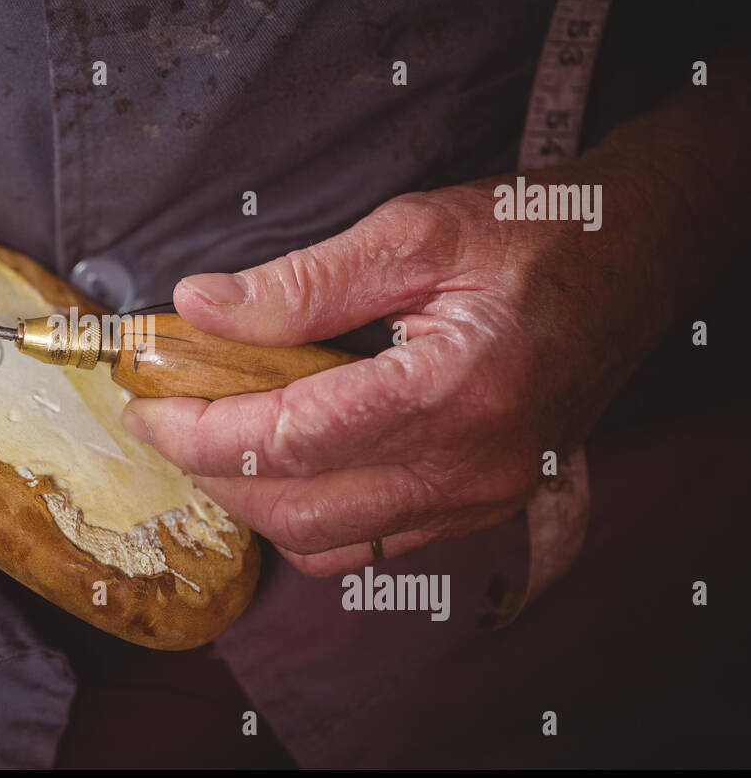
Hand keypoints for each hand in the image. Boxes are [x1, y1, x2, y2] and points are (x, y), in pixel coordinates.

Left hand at [121, 176, 670, 575]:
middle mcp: (467, 468)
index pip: (289, 442)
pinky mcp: (479, 506)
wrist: (631, 260)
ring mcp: (477, 498)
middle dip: (213, 472)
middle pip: (298, 512)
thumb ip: (301, 282)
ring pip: (329, 545)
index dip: (200, 430)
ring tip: (217, 439)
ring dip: (255, 502)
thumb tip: (200, 307)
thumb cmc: (532, 236)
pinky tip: (284, 463)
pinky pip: (371, 544)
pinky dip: (308, 515)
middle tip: (169, 417)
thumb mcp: (412, 232)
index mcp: (450, 393)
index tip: (147, 404)